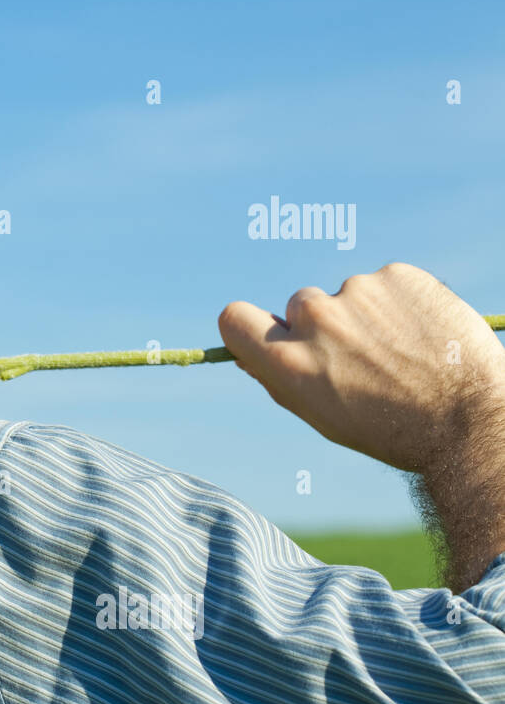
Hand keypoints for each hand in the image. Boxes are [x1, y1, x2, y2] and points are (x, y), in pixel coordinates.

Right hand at [217, 263, 504, 474]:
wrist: (470, 420)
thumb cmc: (390, 428)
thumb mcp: (321, 414)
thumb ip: (280, 378)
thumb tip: (250, 351)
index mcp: (289, 362)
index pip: (234, 319)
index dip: (249, 326)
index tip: (268, 334)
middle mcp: (316, 320)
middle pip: (300, 306)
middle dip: (324, 325)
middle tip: (365, 357)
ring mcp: (358, 292)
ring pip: (349, 296)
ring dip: (368, 315)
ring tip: (404, 351)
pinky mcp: (399, 274)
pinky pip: (387, 284)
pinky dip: (401, 303)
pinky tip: (423, 335)